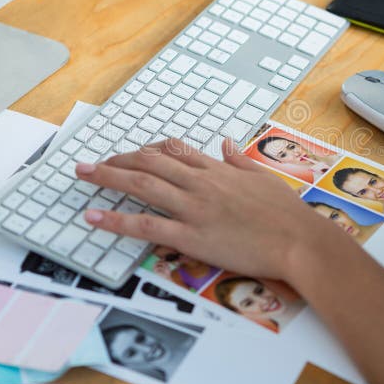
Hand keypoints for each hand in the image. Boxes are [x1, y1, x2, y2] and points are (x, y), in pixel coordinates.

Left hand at [76, 138, 336, 280]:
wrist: (300, 240)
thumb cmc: (286, 213)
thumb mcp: (263, 177)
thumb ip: (239, 160)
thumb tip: (226, 143)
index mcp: (218, 170)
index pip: (175, 150)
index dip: (147, 149)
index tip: (131, 152)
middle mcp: (201, 183)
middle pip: (151, 162)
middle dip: (118, 159)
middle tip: (92, 163)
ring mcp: (194, 208)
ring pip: (143, 185)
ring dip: (108, 177)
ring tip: (83, 174)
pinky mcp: (192, 236)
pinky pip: (147, 225)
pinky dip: (117, 220)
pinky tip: (94, 217)